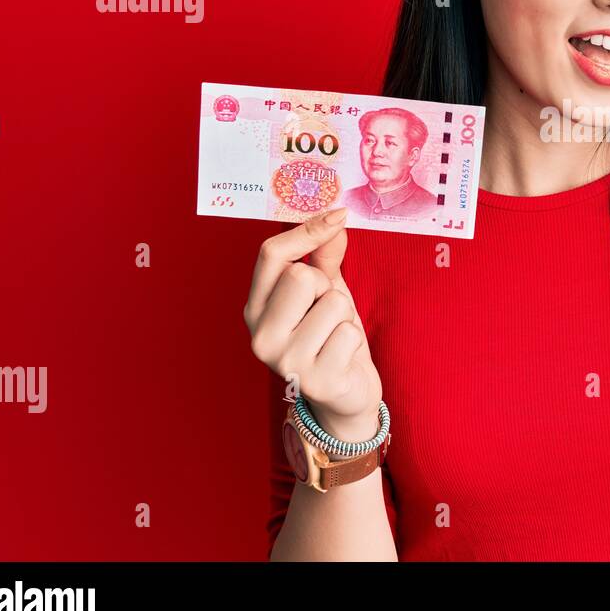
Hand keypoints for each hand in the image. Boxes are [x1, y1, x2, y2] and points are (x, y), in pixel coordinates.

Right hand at [243, 207, 382, 442]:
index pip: (271, 254)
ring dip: (345, 316)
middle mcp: (260, 335)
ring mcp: (284, 361)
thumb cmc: (330, 337)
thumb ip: (325, 256)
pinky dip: (354, 341)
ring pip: (331, 303)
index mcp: (255, 308)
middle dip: (327, 287)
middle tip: (327, 313)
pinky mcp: (314, 380)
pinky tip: (343, 357)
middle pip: (301, 276)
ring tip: (336, 337)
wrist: (345, 395)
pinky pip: (348, 332)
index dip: (306, 231)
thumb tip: (335, 218)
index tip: (337, 215)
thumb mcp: (326, 291)